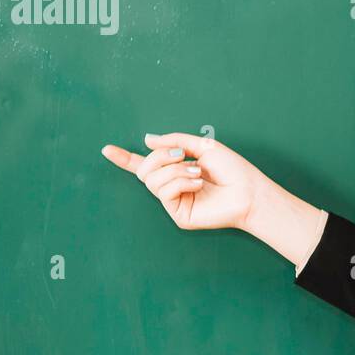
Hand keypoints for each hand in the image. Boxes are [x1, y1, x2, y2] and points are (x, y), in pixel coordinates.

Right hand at [100, 132, 267, 231]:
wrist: (248, 191)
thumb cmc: (232, 169)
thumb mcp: (203, 146)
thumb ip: (174, 141)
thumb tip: (146, 140)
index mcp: (177, 170)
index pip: (146, 165)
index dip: (125, 158)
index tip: (106, 149)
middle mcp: (172, 186)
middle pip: (145, 170)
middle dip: (161, 157)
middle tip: (184, 156)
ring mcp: (174, 201)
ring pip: (151, 180)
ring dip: (175, 170)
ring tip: (198, 173)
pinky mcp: (178, 214)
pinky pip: (164, 192)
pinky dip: (180, 182)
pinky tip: (198, 184)